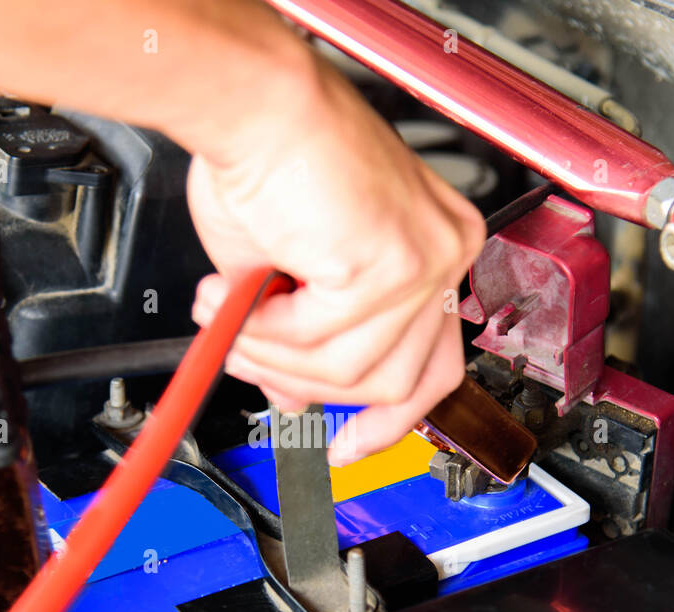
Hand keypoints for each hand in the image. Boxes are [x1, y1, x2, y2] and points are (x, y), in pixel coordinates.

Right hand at [186, 55, 483, 465]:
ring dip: (275, 354)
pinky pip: (321, 342)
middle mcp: (444, 254)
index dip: (390, 420)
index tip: (350, 445)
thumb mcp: (286, 278)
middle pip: (398, 381)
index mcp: (432, 251)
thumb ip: (304, 342)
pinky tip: (235, 292)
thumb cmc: (268, 163)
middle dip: (312, 386)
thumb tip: (293, 396)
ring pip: (356, 372)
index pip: (436, 365)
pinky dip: (266, 329)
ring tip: (229, 314)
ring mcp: (426, 259)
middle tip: (245, 355)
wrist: (250, 103)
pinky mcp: (391, 262)